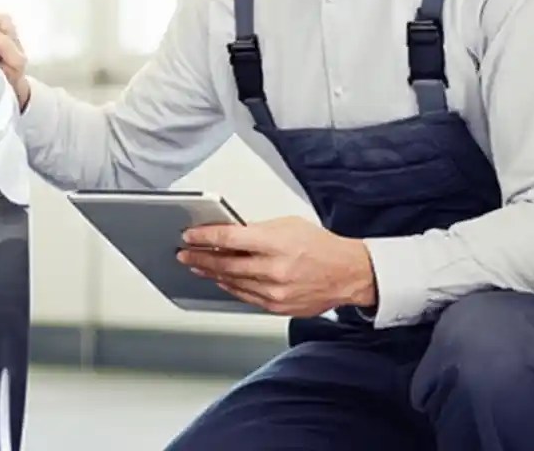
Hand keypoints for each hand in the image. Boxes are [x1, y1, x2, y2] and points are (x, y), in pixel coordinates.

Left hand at [177, 216, 376, 317]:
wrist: (348, 274)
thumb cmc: (321, 246)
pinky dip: (230, 287)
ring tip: (196, 265)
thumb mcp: (288, 225)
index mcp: (276, 243)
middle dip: (200, 257)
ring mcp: (275, 291)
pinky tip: (220, 280)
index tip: (189, 236)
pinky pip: (245, 296)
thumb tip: (229, 235)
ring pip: (232, 282)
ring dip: (211, 273)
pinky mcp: (278, 307)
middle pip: (225, 264)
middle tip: (185, 252)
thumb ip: (257, 230)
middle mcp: (274, 269)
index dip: (204, 238)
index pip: (229, 240)